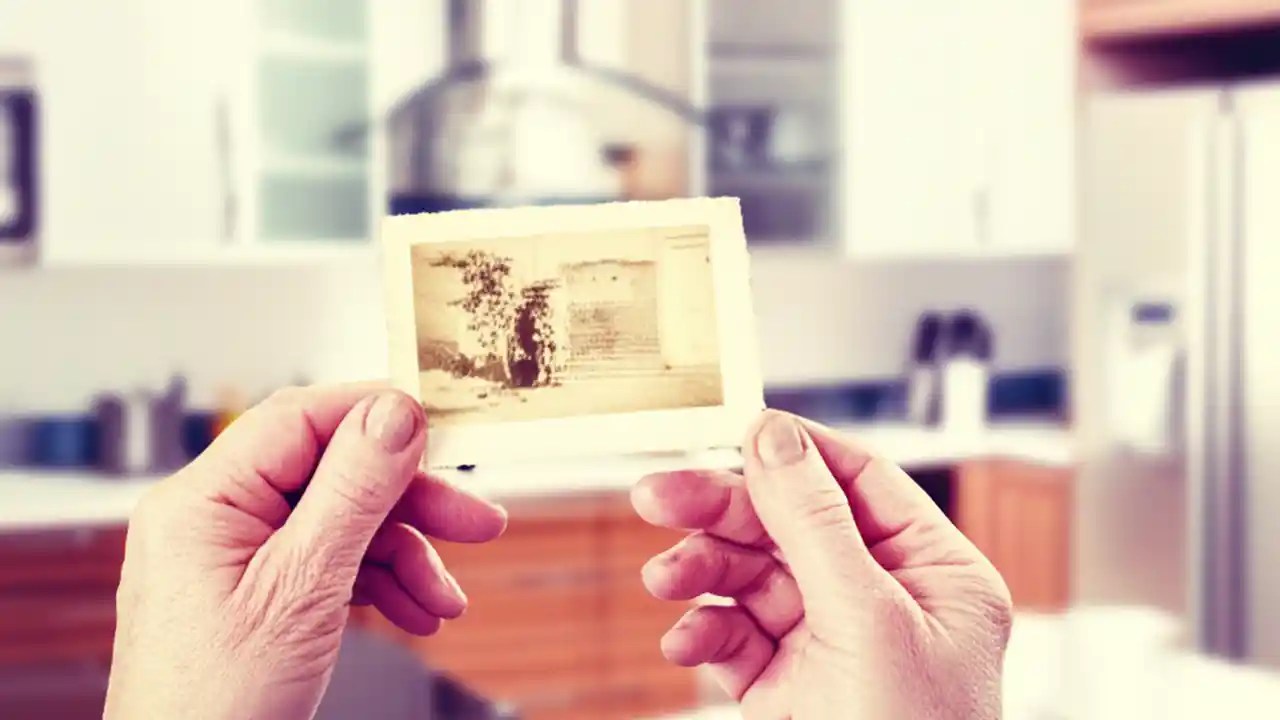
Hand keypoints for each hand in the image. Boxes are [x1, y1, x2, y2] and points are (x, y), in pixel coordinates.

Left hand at [105, 385, 507, 719]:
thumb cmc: (216, 706)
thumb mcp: (302, 588)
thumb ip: (352, 492)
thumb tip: (394, 412)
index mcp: (204, 499)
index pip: (302, 419)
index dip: (378, 415)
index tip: (444, 426)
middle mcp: (216, 518)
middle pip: (334, 474)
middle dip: (411, 503)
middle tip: (478, 521)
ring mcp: (235, 557)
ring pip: (342, 524)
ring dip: (406, 556)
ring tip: (446, 600)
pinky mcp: (257, 593)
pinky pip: (331, 564)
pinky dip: (381, 585)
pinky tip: (417, 613)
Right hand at [632, 411, 1012, 718]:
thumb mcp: (866, 621)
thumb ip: (816, 523)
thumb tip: (776, 436)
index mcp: (934, 575)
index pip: (861, 483)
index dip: (795, 452)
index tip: (736, 431)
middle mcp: (884, 602)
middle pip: (791, 524)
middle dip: (723, 512)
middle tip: (656, 496)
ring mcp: (831, 645)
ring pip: (753, 577)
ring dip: (702, 572)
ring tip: (665, 579)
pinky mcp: (786, 687)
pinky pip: (735, 637)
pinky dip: (703, 631)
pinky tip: (684, 637)